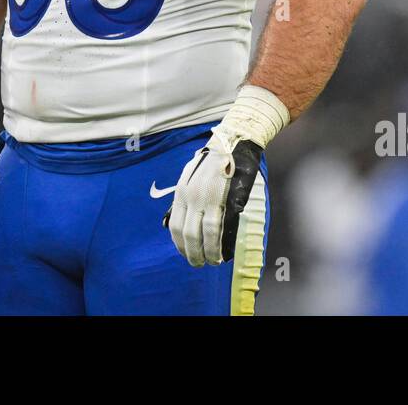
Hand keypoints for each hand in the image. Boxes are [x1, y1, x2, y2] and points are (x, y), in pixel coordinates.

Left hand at [163, 128, 262, 266]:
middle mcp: (190, 196)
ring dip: (206, 253)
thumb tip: (183, 217)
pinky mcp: (221, 199)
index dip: (179, 244)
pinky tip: (222, 252)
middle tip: (198, 264)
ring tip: (211, 262)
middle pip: (186, 233)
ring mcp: (205, 198)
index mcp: (181, 191)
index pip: (175, 225)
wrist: (233, 143)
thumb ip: (188, 196)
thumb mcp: (193, 175)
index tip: (186, 253)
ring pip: (201, 235)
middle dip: (191, 253)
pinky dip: (218, 244)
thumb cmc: (215, 160)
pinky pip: (216, 228)